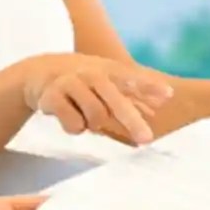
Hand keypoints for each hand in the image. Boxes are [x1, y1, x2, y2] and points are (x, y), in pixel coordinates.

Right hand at [21, 53, 173, 144]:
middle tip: (147, 139)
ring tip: (88, 118)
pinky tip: (71, 117)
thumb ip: (136, 91)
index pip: (131, 78)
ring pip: (95, 116)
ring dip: (95, 124)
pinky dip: (76, 127)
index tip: (168, 95)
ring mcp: (71, 83)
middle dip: (131, 120)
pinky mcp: (52, 97)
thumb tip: (167, 97)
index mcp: (108, 70)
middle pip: (115, 100)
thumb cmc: (84, 80)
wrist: (41, 71)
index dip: (149, 86)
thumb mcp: (109, 80)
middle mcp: (91, 74)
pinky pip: (74, 124)